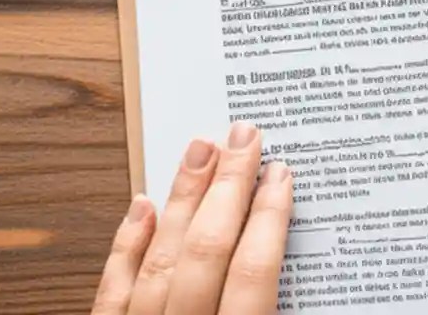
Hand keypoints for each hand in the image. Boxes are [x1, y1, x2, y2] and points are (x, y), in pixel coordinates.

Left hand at [91, 123, 292, 314]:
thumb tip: (313, 277)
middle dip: (228, 187)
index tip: (279, 175)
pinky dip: (128, 244)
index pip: (253, 272)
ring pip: (161, 258)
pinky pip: (114, 289)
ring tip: (200, 151)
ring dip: (182, 198)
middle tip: (243, 139)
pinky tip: (142, 206)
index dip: (269, 218)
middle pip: (207, 250)